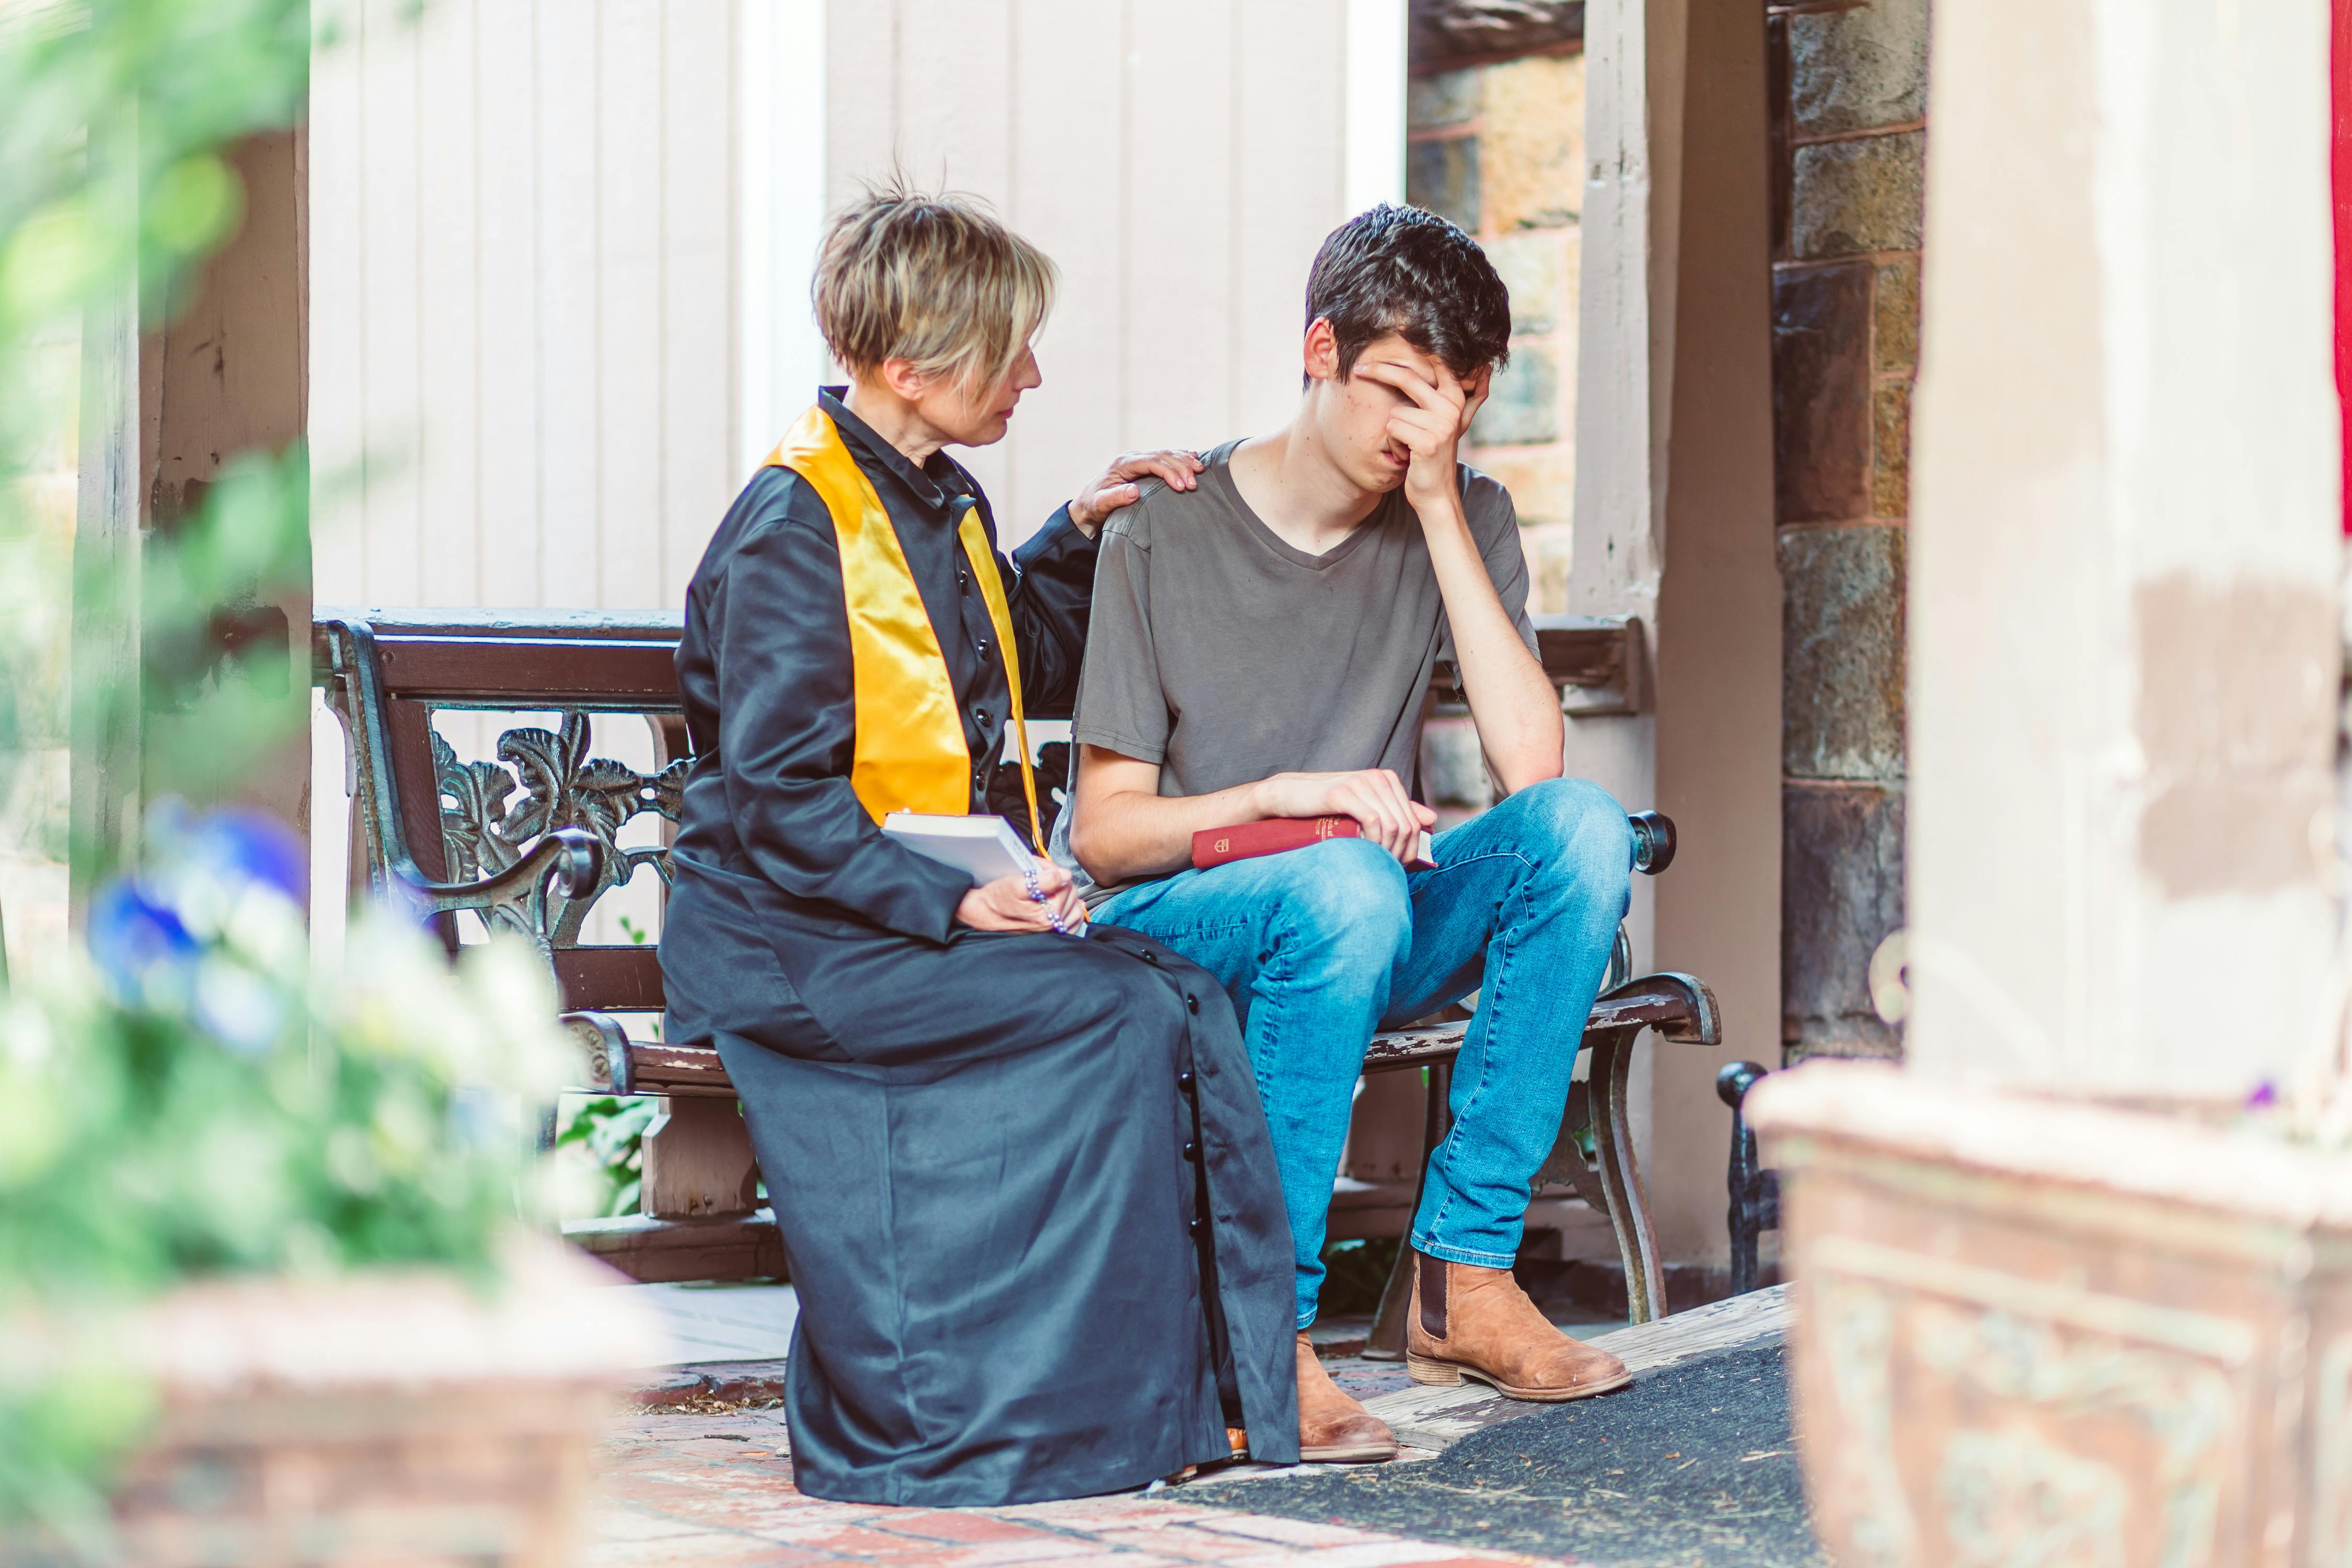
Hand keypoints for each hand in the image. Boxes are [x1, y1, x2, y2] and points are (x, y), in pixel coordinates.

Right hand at [955, 856, 1088, 932]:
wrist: (984, 914)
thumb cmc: (996, 900)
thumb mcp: (1016, 885)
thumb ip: (1044, 881)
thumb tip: (1065, 875)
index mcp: (1046, 915)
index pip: (1066, 884)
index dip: (1054, 871)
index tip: (1041, 867)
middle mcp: (1052, 926)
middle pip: (1071, 894)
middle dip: (1060, 881)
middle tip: (1044, 874)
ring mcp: (1053, 932)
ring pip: (1076, 907)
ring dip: (1067, 894)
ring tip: (1053, 888)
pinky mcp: (1051, 934)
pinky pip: (1073, 923)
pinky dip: (1072, 911)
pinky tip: (1064, 903)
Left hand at [1068, 449, 1204, 533]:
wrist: (1088, 505)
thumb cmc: (1094, 506)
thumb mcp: (1100, 504)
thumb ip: (1115, 498)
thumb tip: (1134, 491)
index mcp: (1122, 464)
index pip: (1151, 462)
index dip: (1169, 472)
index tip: (1181, 487)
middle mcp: (1132, 457)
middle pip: (1162, 455)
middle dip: (1181, 467)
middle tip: (1195, 483)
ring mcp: (1139, 459)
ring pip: (1166, 453)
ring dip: (1184, 461)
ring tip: (1201, 470)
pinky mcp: (1144, 464)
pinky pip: (1165, 457)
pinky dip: (1181, 457)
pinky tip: (1194, 459)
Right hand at [1251, 770, 1437, 863]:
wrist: (1290, 797)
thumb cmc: (1327, 806)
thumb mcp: (1365, 807)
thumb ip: (1397, 810)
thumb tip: (1432, 817)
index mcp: (1387, 779)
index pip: (1412, 820)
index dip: (1410, 847)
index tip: (1399, 866)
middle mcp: (1378, 778)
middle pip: (1405, 825)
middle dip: (1401, 853)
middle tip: (1388, 870)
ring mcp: (1361, 783)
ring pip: (1392, 825)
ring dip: (1387, 851)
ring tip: (1376, 865)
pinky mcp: (1343, 793)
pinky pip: (1373, 820)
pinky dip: (1374, 841)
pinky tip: (1366, 852)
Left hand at [1352, 360, 1489, 510]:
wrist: (1436, 494)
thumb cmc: (1431, 456)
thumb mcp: (1444, 422)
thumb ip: (1448, 394)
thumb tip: (1476, 368)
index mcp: (1455, 397)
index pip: (1432, 363)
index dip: (1408, 351)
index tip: (1386, 344)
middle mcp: (1451, 407)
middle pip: (1407, 377)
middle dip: (1378, 370)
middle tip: (1357, 368)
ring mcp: (1441, 424)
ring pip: (1395, 411)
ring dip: (1393, 432)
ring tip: (1408, 447)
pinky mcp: (1427, 441)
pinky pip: (1393, 429)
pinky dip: (1393, 444)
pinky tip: (1407, 456)